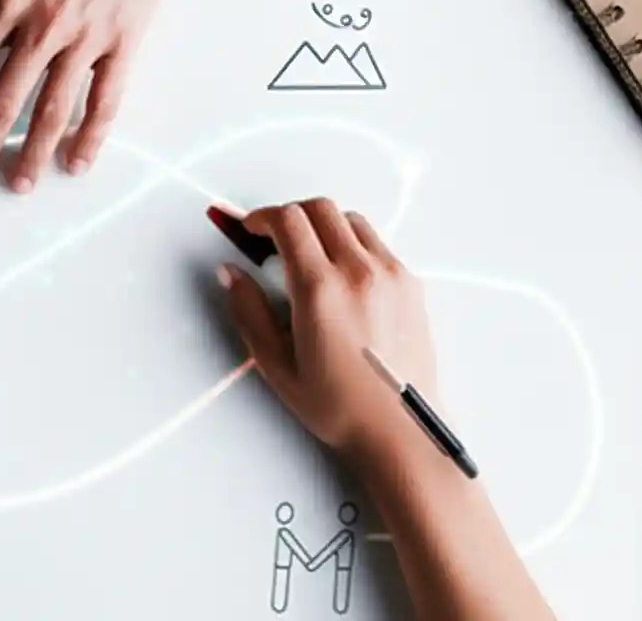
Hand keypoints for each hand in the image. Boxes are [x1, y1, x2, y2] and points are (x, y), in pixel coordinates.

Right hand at [217, 199, 437, 458]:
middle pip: (320, 208)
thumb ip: (248, 310)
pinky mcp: (411, 285)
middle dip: (290, 215)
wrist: (400, 431)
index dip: (261, 217)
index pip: (289, 220)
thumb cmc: (340, 407)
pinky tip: (341, 276)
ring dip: (323, 226)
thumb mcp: (276, 364)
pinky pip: (377, 244)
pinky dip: (352, 244)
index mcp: (321, 289)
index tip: (250, 229)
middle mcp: (359, 272)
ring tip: (308, 256)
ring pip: (351, 220)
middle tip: (273, 239)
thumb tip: (230, 273)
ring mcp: (391, 275)